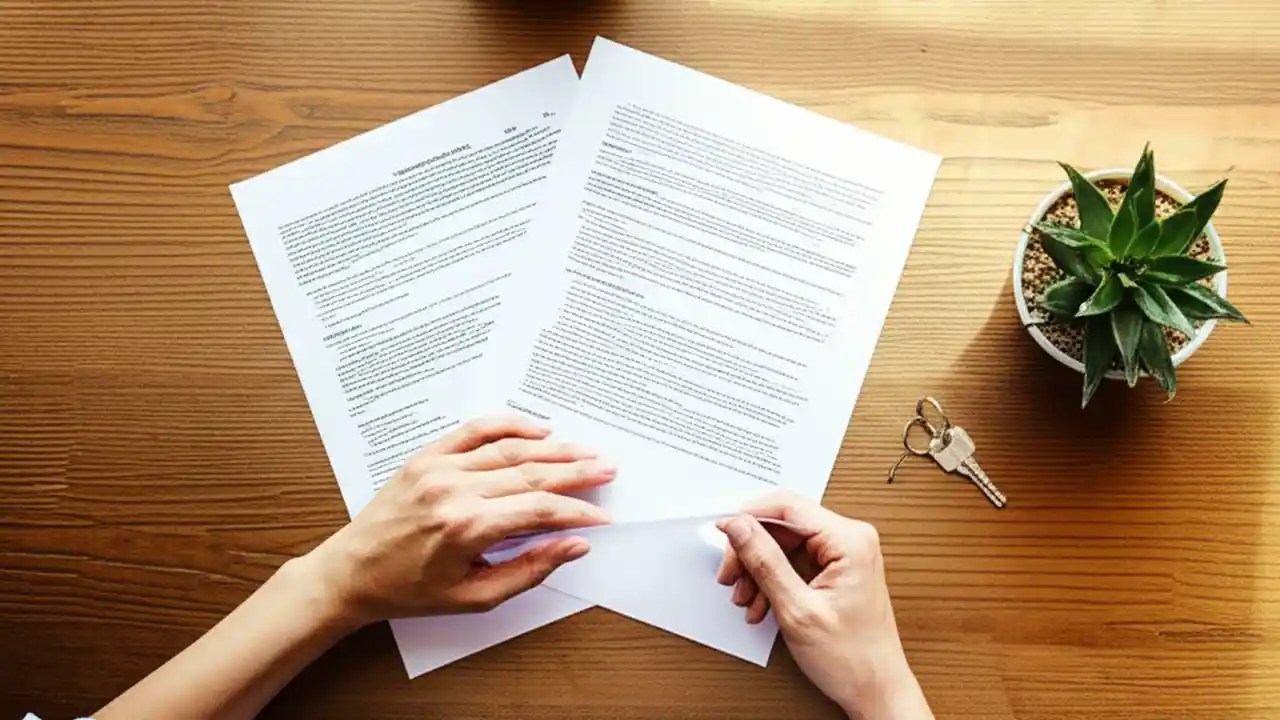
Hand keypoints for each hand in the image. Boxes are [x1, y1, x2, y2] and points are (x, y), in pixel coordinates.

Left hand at [301, 415, 613, 624]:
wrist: (353, 572)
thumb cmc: (410, 590)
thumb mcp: (474, 596)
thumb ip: (529, 570)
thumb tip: (573, 545)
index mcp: (466, 529)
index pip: (539, 510)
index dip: (577, 512)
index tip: (601, 517)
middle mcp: (454, 491)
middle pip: (532, 473)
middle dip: (576, 472)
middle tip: (608, 469)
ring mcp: (439, 468)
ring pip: (510, 450)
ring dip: (554, 448)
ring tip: (585, 450)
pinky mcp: (427, 456)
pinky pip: (476, 431)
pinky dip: (510, 425)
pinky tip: (539, 429)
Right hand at [715, 492, 931, 719]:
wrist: (876, 690)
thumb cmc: (853, 658)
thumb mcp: (797, 609)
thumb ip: (765, 562)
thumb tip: (739, 526)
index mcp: (850, 540)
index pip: (787, 507)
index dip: (748, 516)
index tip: (723, 531)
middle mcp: (851, 539)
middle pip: (783, 525)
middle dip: (751, 551)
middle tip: (731, 576)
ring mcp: (844, 554)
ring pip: (783, 544)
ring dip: (758, 569)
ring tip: (747, 598)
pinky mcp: (836, 568)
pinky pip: (793, 560)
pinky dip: (772, 579)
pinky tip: (762, 603)